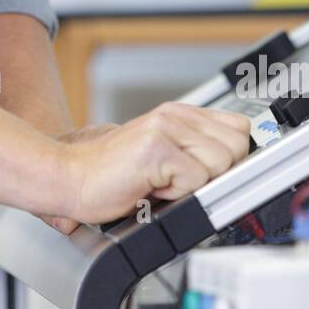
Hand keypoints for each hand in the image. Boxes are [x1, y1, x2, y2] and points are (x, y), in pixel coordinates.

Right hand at [43, 103, 250, 229]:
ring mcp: (165, 128)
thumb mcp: (161, 154)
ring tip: (163, 184)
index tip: (212, 176)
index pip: (240, 128)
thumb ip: (193, 150)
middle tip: (180, 181)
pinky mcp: (156, 149)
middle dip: (217, 174)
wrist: (68, 178)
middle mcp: (174, 115)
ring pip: (221, 164)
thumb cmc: (110, 175)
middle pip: (238, 146)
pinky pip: (197, 181)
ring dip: (195, 186)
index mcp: (179, 113)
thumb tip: (235, 166)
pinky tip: (152, 189)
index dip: (233, 158)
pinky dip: (178, 195)